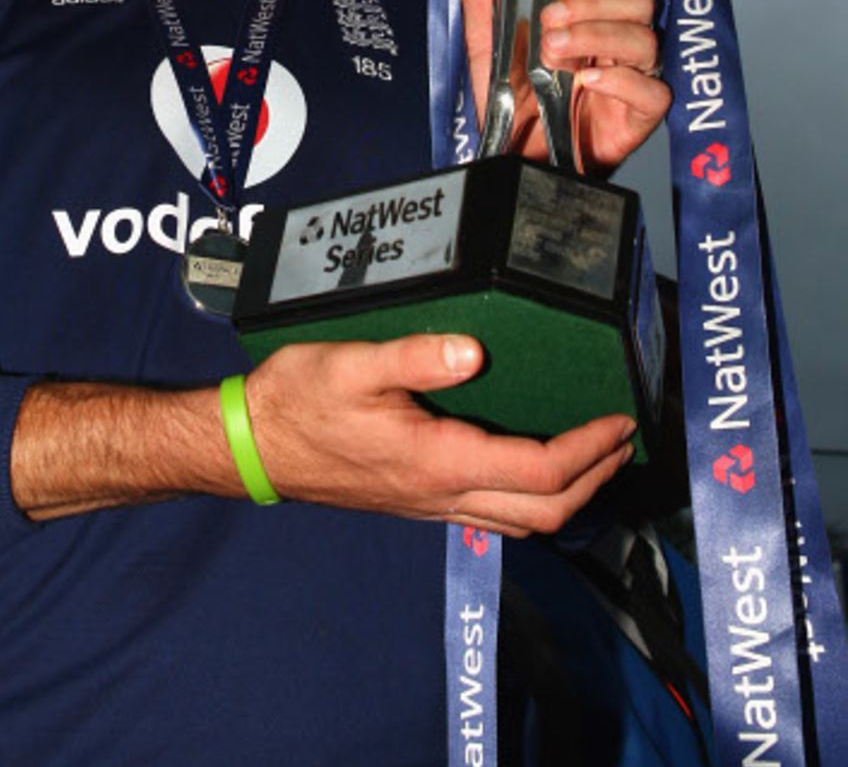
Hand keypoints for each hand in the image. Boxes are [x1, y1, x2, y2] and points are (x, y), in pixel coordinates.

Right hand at [247, 334, 634, 534]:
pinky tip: (524, 467)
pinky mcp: (416, 501)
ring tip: (589, 455)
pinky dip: (528, 498)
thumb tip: (473, 351)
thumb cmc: (297, 402)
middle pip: (545, 511)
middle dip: (595, 478)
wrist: (253, 444)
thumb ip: (416, 356)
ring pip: (520, 521)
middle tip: (620, 440)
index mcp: (436, 460)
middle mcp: (441, 493)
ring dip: (568, 495)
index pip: (539, 470)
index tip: (618, 419)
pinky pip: (490, 515)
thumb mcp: (352, 364)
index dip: (589, 448)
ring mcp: (429, 504)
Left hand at [449, 0, 669, 172]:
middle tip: (551, 20)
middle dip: (596, 4)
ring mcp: (634, 80)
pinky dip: (623, 82)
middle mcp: (623, 45)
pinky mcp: (638, 119)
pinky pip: (654, 94)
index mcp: (599, 19)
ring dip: (597, 38)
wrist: (507, 153)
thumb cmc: (510, 97)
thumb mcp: (488, 38)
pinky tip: (587, 82)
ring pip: (647, 42)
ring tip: (553, 52)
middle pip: (643, 2)